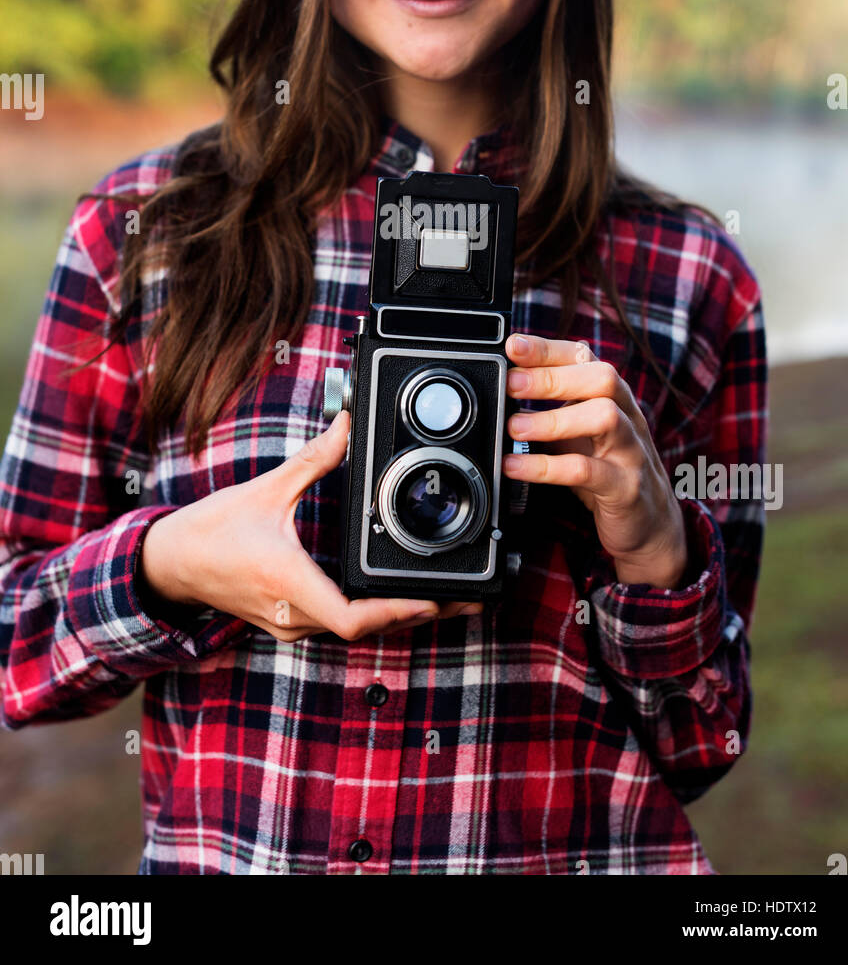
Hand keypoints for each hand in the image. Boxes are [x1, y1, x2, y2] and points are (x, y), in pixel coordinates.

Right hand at [139, 410, 482, 641]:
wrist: (170, 565)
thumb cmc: (210, 531)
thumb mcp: (266, 488)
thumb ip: (314, 459)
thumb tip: (348, 423)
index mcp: (288, 582)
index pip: (351, 618)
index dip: (395, 612)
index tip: (433, 599)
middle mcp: (293, 614)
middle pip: (368, 630)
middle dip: (419, 614)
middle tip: (467, 599)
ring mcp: (292, 625)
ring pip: (358, 634)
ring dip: (402, 620)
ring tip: (450, 601)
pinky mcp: (292, 624)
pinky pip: (343, 628)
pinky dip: (377, 618)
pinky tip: (403, 602)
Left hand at [502, 335, 687, 587]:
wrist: (650, 523)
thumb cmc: (607, 468)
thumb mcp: (578, 432)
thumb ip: (549, 410)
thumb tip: (502, 389)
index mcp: (612, 397)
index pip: (584, 357)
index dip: (548, 349)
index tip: (513, 346)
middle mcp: (626, 416)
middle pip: (602, 378)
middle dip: (553, 377)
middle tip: (511, 384)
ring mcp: (631, 450)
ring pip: (605, 417)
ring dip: (554, 419)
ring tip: (514, 427)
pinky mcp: (626, 487)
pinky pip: (589, 472)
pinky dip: (548, 467)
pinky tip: (517, 467)